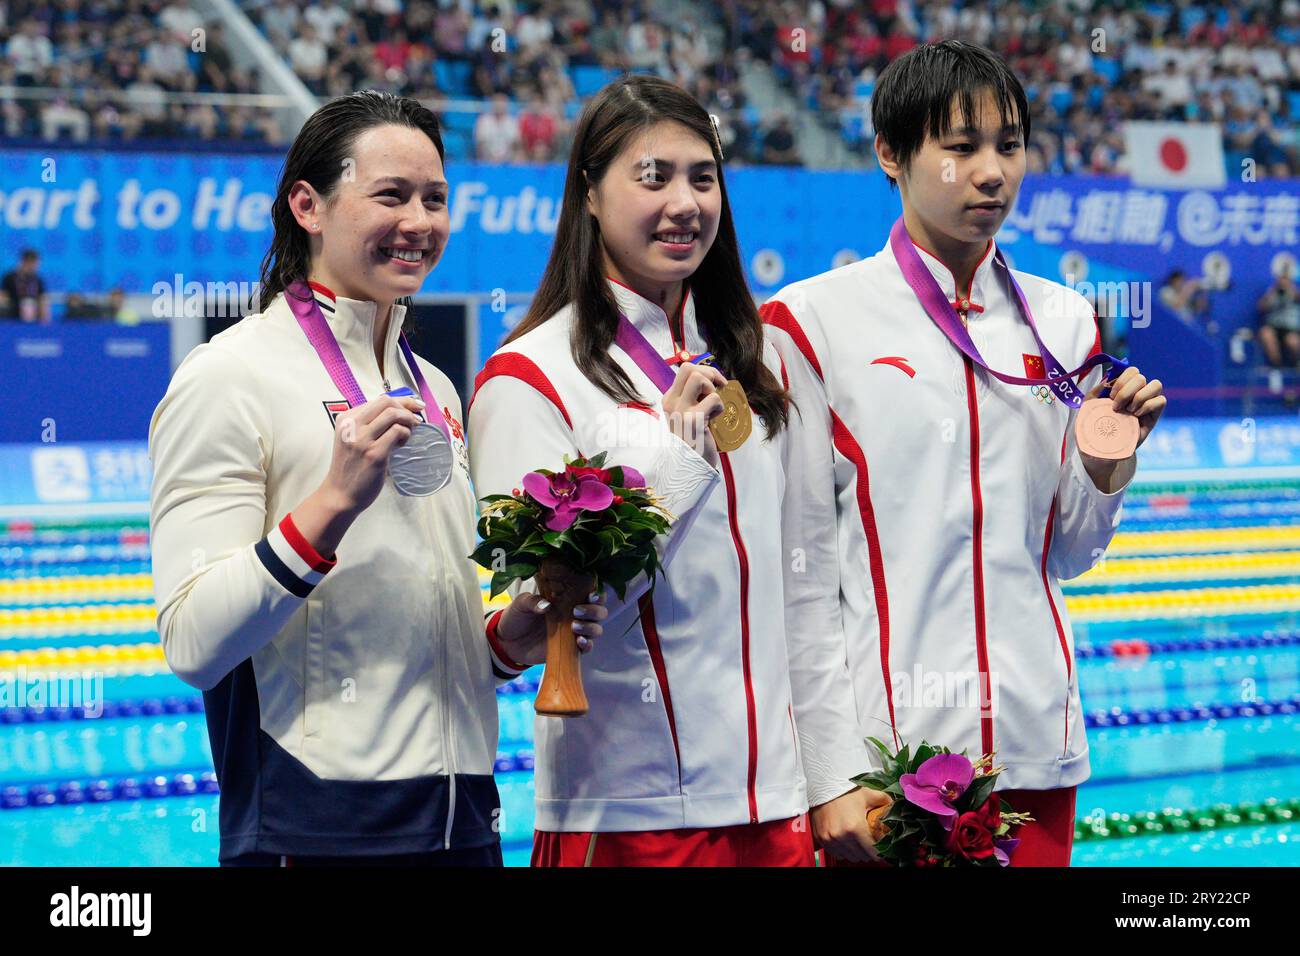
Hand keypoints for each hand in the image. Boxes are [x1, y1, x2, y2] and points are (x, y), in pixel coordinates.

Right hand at [324, 394, 426, 514]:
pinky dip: (406, 435)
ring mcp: (362, 440)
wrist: (340, 494)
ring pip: (393, 414)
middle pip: (387, 402)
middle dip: (407, 408)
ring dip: (408, 421)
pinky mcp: (374, 454)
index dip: (402, 401)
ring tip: (409, 433)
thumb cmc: (350, 467)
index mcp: (346, 419)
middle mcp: (352, 426)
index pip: (378, 400)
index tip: (415, 406)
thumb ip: (369, 424)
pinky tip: (402, 444)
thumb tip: (399, 411)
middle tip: (416, 420)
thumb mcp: (352, 438)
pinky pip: (397, 432)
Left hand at [496, 591, 608, 665]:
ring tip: (574, 626)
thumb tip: (547, 605)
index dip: (596, 593)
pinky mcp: (570, 649)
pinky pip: (587, 647)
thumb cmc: (517, 616)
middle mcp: (575, 615)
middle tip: (577, 611)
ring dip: (590, 627)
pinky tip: (579, 641)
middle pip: (599, 611)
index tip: (591, 594)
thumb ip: (533, 601)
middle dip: (594, 610)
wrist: (507, 641)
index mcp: (567, 599)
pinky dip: (587, 644)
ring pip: (596, 629)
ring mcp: (574, 632)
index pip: (590, 593)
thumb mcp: (521, 604)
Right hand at [662, 361, 726, 466]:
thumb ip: (694, 397)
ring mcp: (680, 411)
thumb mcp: (689, 414)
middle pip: (689, 368)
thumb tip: (712, 377)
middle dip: (710, 373)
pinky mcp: (693, 420)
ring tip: (713, 405)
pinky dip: (720, 406)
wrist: (691, 466)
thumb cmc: (695, 439)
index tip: (716, 384)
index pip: (685, 369)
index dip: (706, 371)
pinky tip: (715, 419)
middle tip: (718, 389)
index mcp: (670, 399)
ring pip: (698, 377)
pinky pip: (713, 399)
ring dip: (712, 388)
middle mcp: (671, 403)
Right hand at [810, 786, 892, 862]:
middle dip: (868, 852)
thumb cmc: (845, 790)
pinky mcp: (821, 839)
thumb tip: (895, 807)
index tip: (881, 848)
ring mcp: (829, 839)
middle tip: (871, 844)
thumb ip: (884, 801)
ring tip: (859, 843)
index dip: (880, 852)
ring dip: (856, 853)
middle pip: (861, 856)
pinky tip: (847, 842)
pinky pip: (836, 854)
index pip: (872, 852)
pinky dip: (843, 851)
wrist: (822, 785)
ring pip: (849, 857)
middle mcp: (841, 836)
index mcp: (855, 827)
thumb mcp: (868, 794)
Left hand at [1079, 366, 1165, 488]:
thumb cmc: (1094, 428)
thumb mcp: (1089, 408)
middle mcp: (1137, 392)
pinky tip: (1136, 416)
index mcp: (1123, 387)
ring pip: (1156, 384)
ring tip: (1128, 411)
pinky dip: (1147, 406)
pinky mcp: (1155, 414)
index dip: (1121, 380)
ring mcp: (1147, 402)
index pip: (1131, 370)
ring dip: (1138, 397)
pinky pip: (1161, 400)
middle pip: (1140, 376)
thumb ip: (1095, 393)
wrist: (1101, 451)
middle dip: (1126, 390)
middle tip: (1116, 407)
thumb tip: (1106, 381)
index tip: (1109, 397)